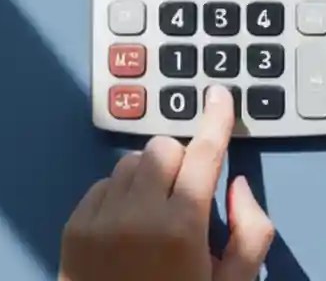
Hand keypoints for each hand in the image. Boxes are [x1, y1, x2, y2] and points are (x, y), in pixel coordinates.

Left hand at [59, 86, 274, 280]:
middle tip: (189, 196)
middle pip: (164, 149)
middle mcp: (138, 213)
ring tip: (156, 213)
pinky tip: (128, 226)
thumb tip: (236, 184)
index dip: (216, 120)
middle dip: (181, 163)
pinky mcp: (73, 227)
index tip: (219, 94)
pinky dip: (120, 194)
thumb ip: (251, 232)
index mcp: (183, 226)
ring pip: (131, 162)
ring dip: (150, 176)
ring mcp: (100, 219)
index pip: (204, 154)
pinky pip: (102, 184)